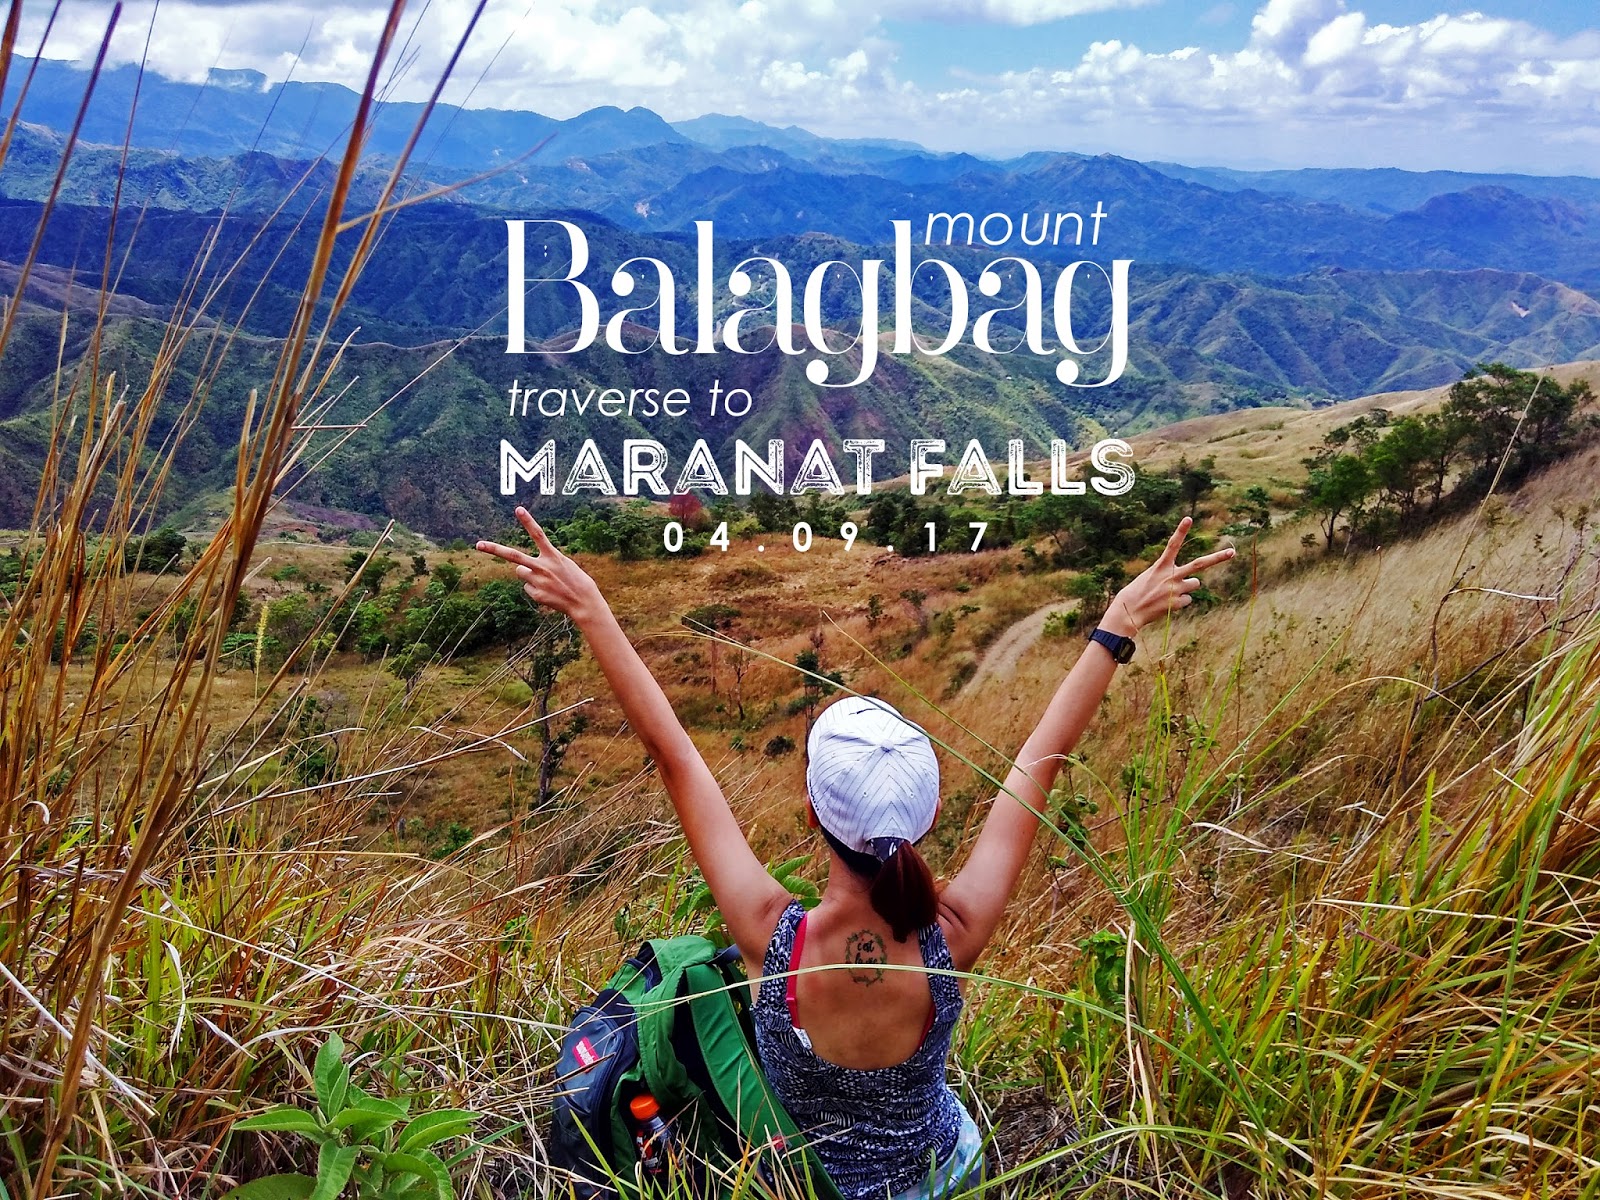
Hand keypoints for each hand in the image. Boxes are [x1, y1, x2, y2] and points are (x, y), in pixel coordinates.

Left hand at [475, 507, 606, 625]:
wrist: (584, 602)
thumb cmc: (576, 580)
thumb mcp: (564, 564)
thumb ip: (543, 561)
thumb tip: (520, 569)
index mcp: (553, 556)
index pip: (538, 534)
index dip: (528, 521)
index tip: (518, 509)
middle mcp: (542, 567)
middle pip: (513, 555)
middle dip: (494, 549)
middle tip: (478, 545)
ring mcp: (537, 581)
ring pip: (520, 572)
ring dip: (529, 574)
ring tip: (547, 581)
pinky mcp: (535, 594)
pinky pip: (527, 588)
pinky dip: (535, 589)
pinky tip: (548, 593)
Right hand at [1102, 517, 1234, 635]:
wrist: (1128, 612)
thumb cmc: (1138, 592)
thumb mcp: (1150, 576)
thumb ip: (1170, 574)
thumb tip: (1193, 582)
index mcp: (1161, 566)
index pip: (1173, 545)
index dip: (1180, 531)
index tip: (1188, 518)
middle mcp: (1171, 575)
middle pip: (1199, 564)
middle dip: (1217, 558)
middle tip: (1232, 552)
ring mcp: (1176, 589)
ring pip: (1195, 584)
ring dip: (1186, 587)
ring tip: (1169, 593)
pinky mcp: (1178, 603)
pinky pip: (1188, 600)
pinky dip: (1180, 602)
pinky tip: (1166, 605)